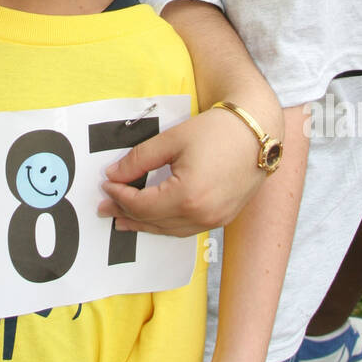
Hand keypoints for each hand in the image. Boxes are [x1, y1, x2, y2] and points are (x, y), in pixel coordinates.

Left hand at [99, 109, 266, 233]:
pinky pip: (186, 230)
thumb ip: (139, 159)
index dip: (119, 196)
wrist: (257, 132)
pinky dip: (165, 225)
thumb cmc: (217, 131)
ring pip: (169, 231)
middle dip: (125, 214)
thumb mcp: (172, 140)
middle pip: (153, 222)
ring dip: (144, 225)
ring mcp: (214, 220)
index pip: (141, 205)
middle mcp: (202, 215)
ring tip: (123, 219)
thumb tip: (114, 174)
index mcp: (187, 196)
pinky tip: (154, 219)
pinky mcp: (222, 218)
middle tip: (104, 208)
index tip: (106, 184)